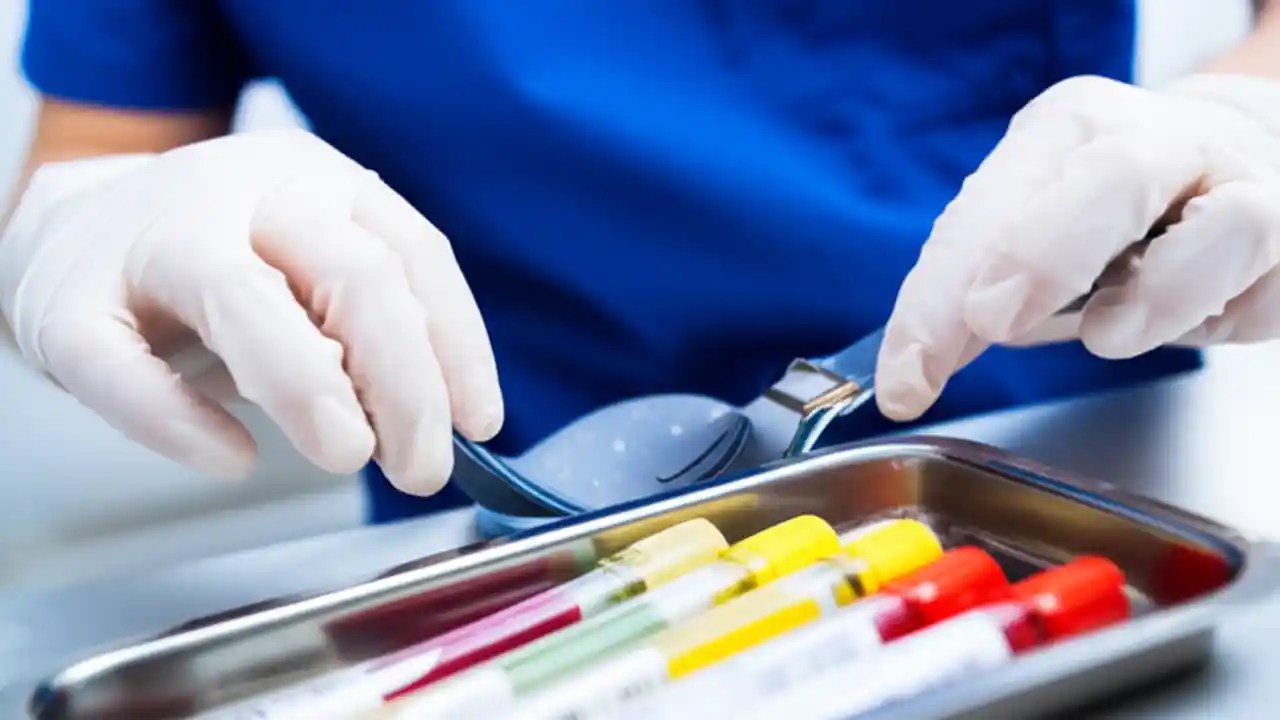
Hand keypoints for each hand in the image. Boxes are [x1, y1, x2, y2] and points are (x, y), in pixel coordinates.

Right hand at [0, 130, 501, 493]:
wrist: (65, 230)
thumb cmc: (217, 264)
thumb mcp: (306, 271)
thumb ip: (366, 327)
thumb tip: (436, 418)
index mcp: (315, 180)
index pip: (413, 254)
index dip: (457, 345)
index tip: (478, 424)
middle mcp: (241, 191)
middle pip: (351, 271)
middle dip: (405, 381)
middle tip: (421, 466)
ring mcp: (148, 238)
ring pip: (241, 297)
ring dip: (312, 388)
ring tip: (349, 456)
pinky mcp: (66, 302)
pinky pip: (124, 367)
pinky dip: (183, 422)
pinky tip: (232, 458)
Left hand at [876, 74, 1279, 420]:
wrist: (1242, 152)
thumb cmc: (1118, 205)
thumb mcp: (1033, 227)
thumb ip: (978, 290)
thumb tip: (924, 359)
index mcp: (1063, 131)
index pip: (985, 213)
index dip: (935, 303)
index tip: (905, 380)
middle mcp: (1150, 139)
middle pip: (1105, 181)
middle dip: (1037, 257)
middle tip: (991, 323)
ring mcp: (1235, 178)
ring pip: (1216, 224)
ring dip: (1153, 295)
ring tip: (1108, 335)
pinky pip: (1262, 279)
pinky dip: (1215, 312)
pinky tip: (1185, 322)